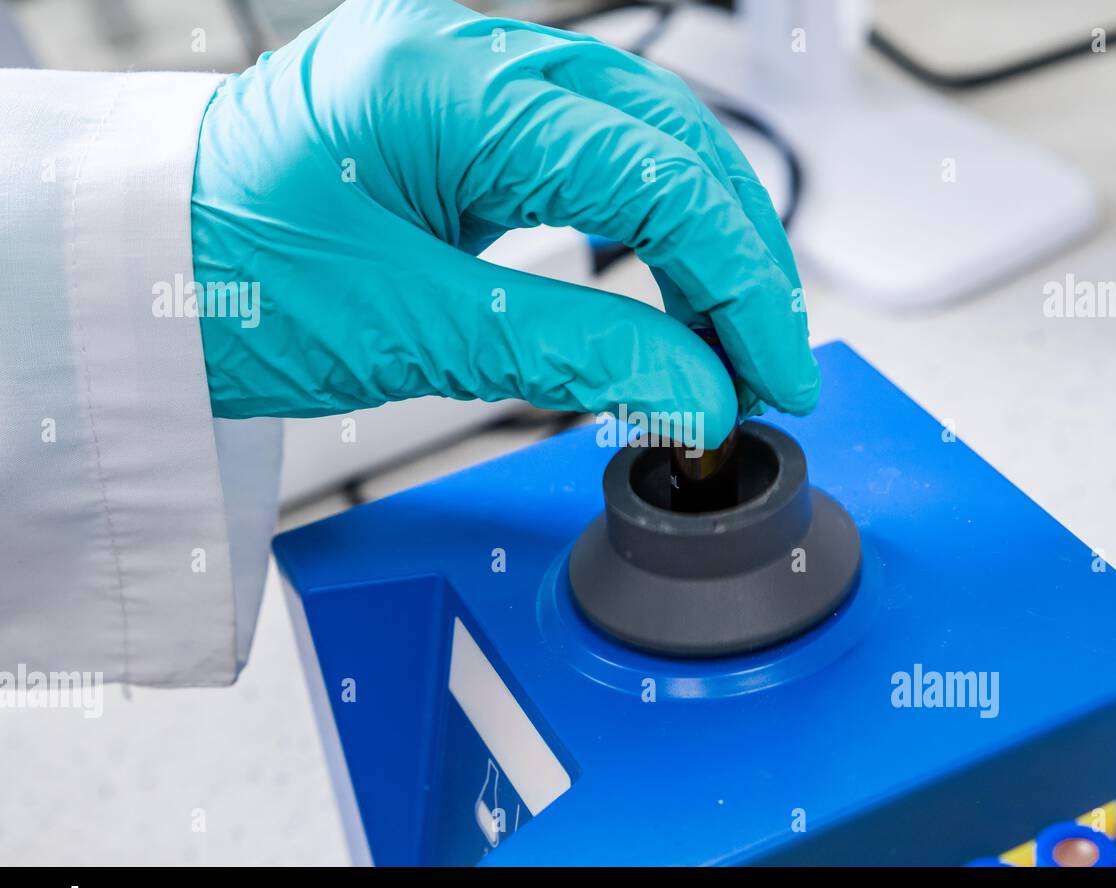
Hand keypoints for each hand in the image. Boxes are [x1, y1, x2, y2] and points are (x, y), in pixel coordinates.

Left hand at [192, 0, 818, 447]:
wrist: (129, 268)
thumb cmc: (219, 278)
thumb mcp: (410, 328)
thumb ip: (577, 353)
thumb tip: (702, 395)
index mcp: (450, 83)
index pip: (658, 173)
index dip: (742, 282)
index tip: (777, 374)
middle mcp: (469, 55)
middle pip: (669, 142)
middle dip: (739, 260)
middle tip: (771, 364)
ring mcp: (466, 81)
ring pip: (639, 147)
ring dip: (700, 245)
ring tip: (730, 341)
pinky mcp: (461, 125)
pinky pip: (586, 162)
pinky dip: (641, 232)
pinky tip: (667, 289)